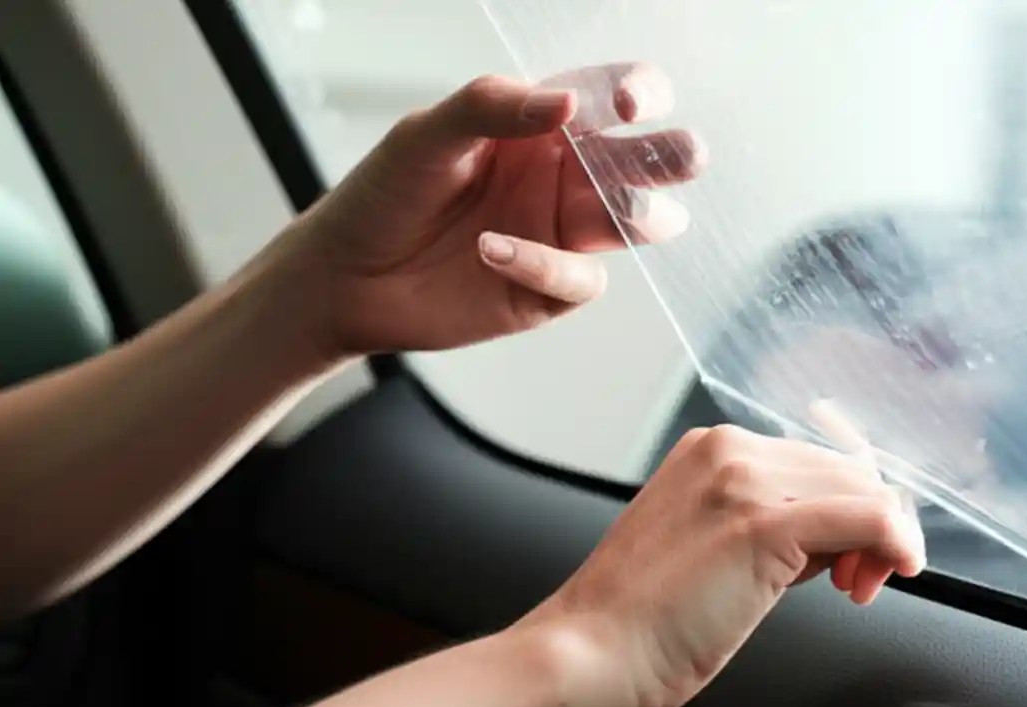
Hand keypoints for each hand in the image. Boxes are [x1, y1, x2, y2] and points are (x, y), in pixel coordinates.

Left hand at [269, 64, 704, 360]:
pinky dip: (545, 264)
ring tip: (624, 213)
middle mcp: (563, 177)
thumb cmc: (383, 194)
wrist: (344, 276)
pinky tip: (490, 249)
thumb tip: (569, 103)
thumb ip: (493, 105)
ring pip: (638, 223)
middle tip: (681, 156)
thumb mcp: (428, 133)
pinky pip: (581, 279)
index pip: (613, 98)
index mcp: (543, 126)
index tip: (625, 107)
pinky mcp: (549, 291)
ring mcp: (561, 234)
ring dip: (643, 216)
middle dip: (673, 156)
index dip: (637, 95)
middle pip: (646, 162)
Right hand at [517, 425, 926, 706]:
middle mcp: (728, 451)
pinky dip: (896, 540)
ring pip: (861, 490)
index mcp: (710, 450)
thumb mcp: (708, 545)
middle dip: (870, 525)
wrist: (591, 650)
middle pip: (846, 471)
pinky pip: (865, 517)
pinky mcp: (761, 525)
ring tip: (856, 588)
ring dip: (880, 539)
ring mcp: (742, 483)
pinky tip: (897, 568)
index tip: (848, 558)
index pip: (816, 462)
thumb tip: (833, 536)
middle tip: (858, 583)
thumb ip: (765, 524)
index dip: (847, 508)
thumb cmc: (640, 618)